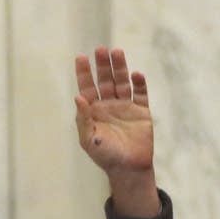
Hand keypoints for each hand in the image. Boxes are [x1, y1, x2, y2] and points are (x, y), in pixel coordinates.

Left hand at [74, 47, 155, 176]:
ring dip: (120, 68)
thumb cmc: (105, 156)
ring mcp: (125, 107)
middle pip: (105, 80)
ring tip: (117, 52)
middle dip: (103, 65)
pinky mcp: (141, 112)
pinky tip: (136, 75)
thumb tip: (78, 97)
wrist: (128, 169)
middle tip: (101, 49)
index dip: (84, 72)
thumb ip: (83, 118)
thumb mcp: (89, 139)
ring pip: (122, 82)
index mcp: (93, 111)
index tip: (81, 57)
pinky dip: (139, 84)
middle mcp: (108, 105)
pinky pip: (140, 94)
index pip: (87, 87)